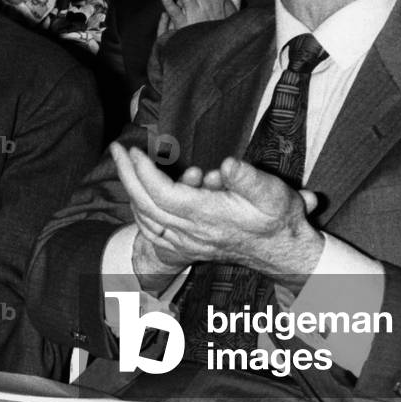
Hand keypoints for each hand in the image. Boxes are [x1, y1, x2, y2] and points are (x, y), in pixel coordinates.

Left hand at [112, 143, 322, 290]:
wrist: (283, 253)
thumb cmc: (278, 219)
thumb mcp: (274, 194)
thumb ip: (249, 179)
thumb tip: (226, 164)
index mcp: (208, 215)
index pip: (162, 194)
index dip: (143, 171)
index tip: (134, 149)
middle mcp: (192, 231)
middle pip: (145, 204)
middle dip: (126, 174)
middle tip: (117, 149)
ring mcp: (187, 241)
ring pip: (145, 219)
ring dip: (130, 190)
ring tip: (125, 164)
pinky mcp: (187, 246)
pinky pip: (152, 232)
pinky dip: (139, 211)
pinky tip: (137, 195)